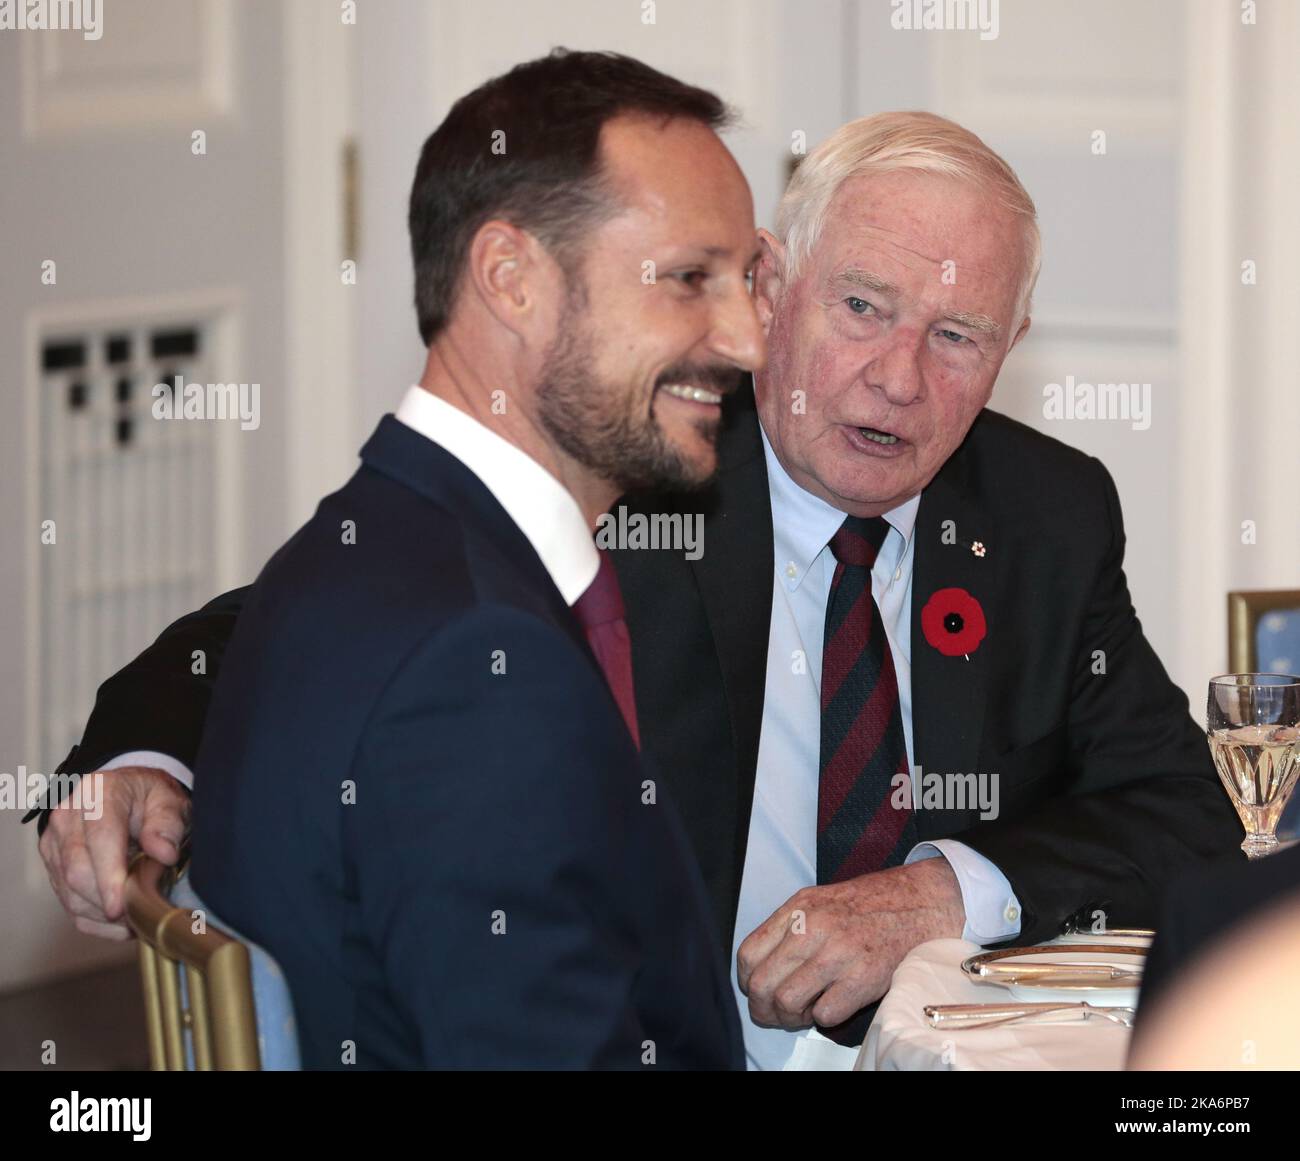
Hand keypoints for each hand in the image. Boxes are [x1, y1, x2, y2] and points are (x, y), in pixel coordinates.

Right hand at [38, 766, 190, 940]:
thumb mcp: (169, 800)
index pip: (99, 839)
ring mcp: (54, 843)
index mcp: (97, 794)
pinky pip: (68, 904)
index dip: (109, 877)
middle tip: (141, 912)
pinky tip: (120, 922)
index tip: (121, 906)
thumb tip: (164, 853)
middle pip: (77, 872)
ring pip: (70, 894)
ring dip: (102, 914)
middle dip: (108, 901)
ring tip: (135, 916)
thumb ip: (168, 824)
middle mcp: (66, 818)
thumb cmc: (148, 797)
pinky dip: (95, 921)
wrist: (125, 792)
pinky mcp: (51, 866)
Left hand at [736, 858, 964, 1028]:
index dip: (746, 982)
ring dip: (790, 1017)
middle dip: (763, 1008)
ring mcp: (839, 954)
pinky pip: (824, 1015)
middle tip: (775, 1013)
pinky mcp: (863, 978)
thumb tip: (759, 968)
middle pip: (762, 984)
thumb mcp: (818, 902)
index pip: (748, 954)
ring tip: (804, 1011)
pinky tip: (831, 1005)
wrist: (918, 904)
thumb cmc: (867, 906)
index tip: (756, 990)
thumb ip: (787, 929)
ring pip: (787, 1003)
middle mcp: (814, 928)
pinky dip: (823, 1018)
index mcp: (799, 908)